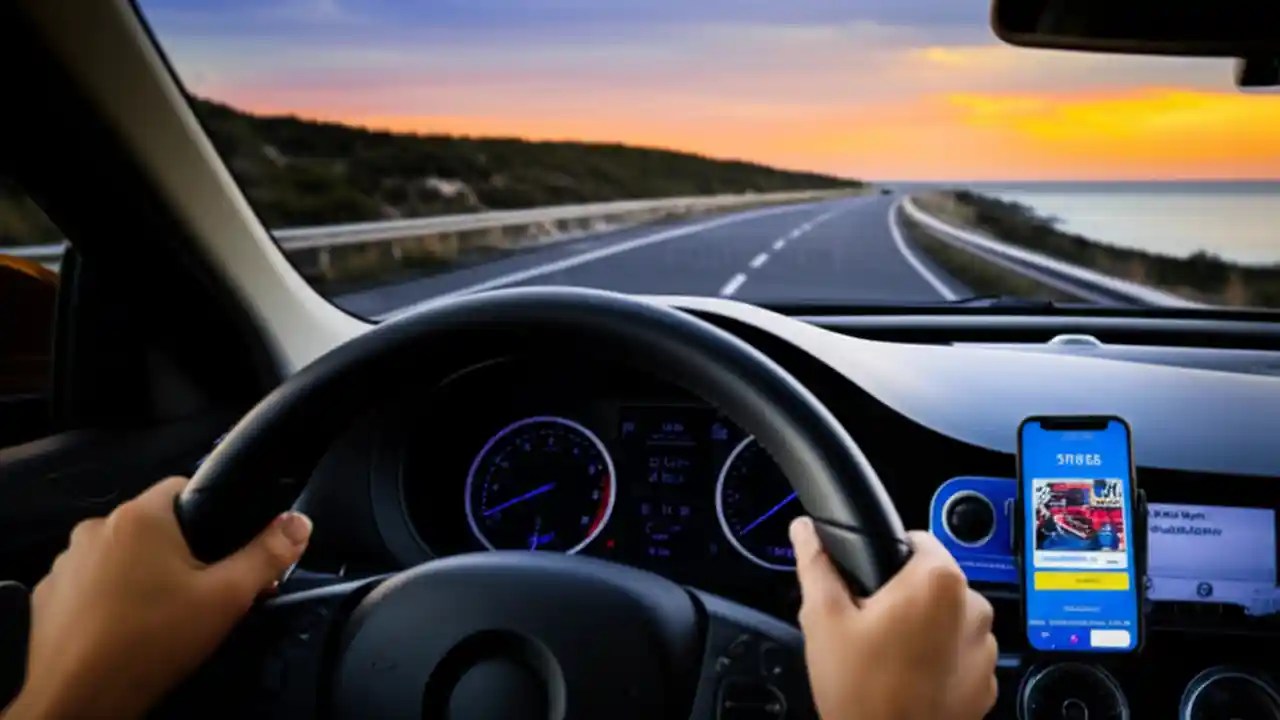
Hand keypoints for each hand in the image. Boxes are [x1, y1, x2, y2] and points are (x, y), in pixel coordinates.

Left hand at [3, 477, 311, 719]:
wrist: (80, 701)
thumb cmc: (155, 641)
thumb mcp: (226, 598)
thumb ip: (267, 555)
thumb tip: (300, 522)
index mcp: (139, 517)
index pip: (184, 488)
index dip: (211, 516)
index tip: (224, 552)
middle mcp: (95, 529)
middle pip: (152, 526)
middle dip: (178, 551)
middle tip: (201, 592)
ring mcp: (64, 564)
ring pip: (119, 556)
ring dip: (140, 574)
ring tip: (161, 616)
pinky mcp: (46, 597)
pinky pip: (89, 584)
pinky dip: (107, 599)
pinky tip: (124, 630)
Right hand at [790, 518, 996, 719]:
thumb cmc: (860, 690)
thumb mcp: (823, 619)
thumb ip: (816, 564)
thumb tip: (806, 530)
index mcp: (938, 581)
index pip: (916, 541)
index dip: (885, 560)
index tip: (867, 588)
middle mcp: (974, 609)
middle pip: (933, 582)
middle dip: (904, 597)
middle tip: (870, 628)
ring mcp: (985, 650)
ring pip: (948, 619)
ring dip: (925, 629)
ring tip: (889, 657)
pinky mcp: (986, 683)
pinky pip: (961, 655)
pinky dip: (940, 660)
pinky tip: (909, 678)